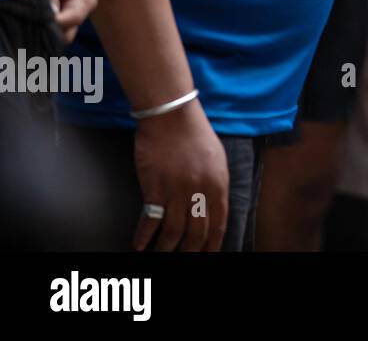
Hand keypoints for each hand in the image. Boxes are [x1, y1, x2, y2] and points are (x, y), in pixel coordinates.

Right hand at [133, 100, 229, 250]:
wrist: (172, 116)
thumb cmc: (194, 134)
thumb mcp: (216, 159)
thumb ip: (215, 184)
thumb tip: (211, 207)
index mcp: (219, 185)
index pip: (218, 224)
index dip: (212, 244)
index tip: (206, 255)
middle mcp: (201, 191)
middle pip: (196, 233)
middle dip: (189, 251)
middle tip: (182, 260)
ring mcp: (178, 191)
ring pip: (174, 232)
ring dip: (166, 249)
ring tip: (161, 256)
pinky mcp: (155, 188)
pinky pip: (150, 220)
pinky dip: (143, 237)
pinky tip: (139, 246)